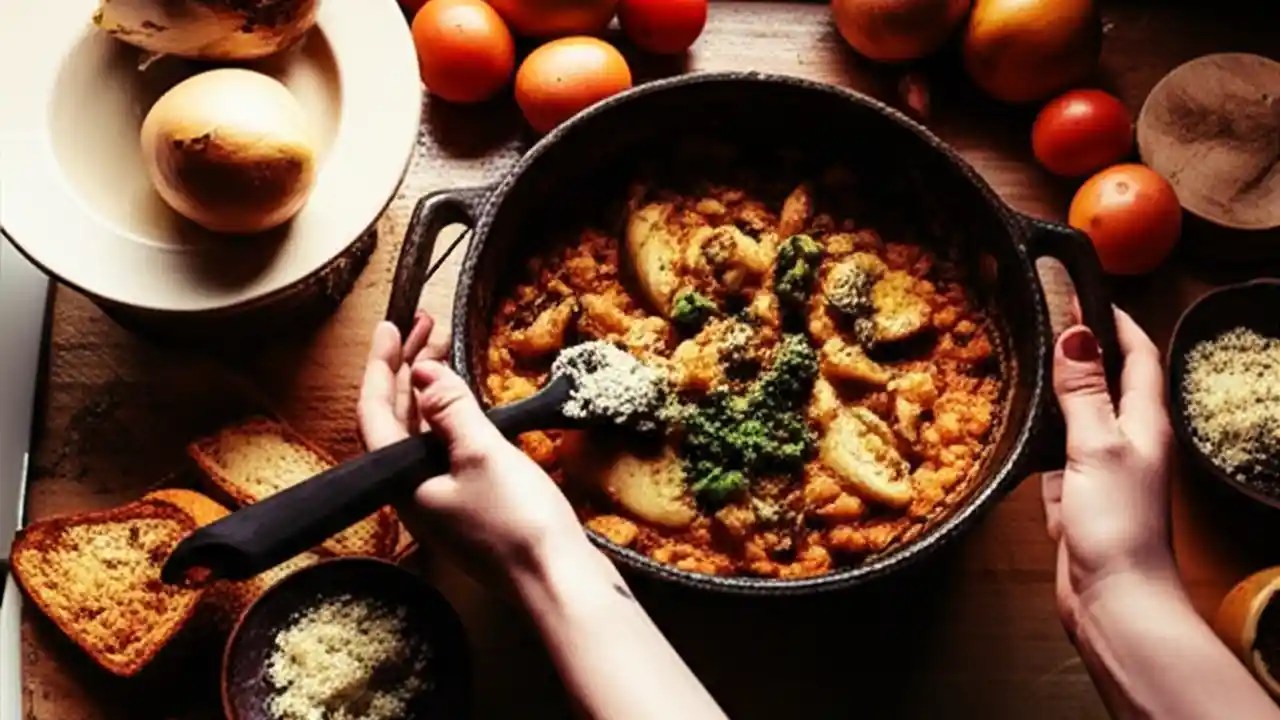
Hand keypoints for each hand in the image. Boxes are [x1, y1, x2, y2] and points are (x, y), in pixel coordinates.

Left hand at [357, 315, 589, 584]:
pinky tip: (465, 401)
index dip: (380, 367)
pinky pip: (446, 449)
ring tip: (441, 350)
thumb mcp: (482, 454)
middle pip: (396, 422)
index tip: (389, 326)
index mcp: (403, 482)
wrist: (558, 582)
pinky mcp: (472, 506)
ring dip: (429, 391)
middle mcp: (414, 492)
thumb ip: (450, 409)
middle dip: (406, 371)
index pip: (375, 414)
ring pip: (421, 435)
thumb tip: (421, 371)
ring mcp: (443, 500)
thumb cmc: (518, 522)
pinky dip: (450, 416)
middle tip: (421, 327)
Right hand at [1043, 307, 1177, 638]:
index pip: (1137, 357)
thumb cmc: (1116, 522)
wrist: (1114, 598)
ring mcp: (1100, 470)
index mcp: (1144, 423)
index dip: (1115, 323)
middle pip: (1108, 383)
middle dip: (1081, 351)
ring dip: (1055, 392)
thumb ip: (1084, 392)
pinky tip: (1012, 427)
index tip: (1084, 291)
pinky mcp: (1074, 497)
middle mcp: (1127, 442)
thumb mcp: (1096, 447)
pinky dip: (1036, 436)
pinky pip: (1053, 455)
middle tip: (1041, 321)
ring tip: (1018, 363)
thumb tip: (1076, 333)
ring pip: (1077, 418)